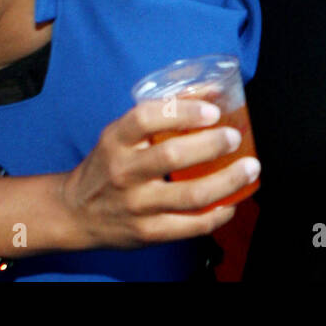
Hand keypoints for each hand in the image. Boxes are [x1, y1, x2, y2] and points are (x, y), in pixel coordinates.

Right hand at [57, 99, 260, 250]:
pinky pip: (190, 226)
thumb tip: (214, 92)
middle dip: (212, 145)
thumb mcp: (123, 134)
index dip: (183, 112)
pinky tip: (232, 202)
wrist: (74, 213)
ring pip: (190, 195)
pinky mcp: (147, 233)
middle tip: (235, 138)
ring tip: (250, 168)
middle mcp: (123, 172)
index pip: (146, 118)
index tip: (212, 111)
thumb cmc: (110, 164)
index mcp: (116, 141)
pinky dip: (217, 215)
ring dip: (227, 181)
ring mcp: (136, 206)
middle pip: (172, 156)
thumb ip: (163, 113)